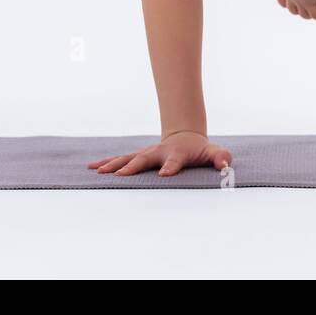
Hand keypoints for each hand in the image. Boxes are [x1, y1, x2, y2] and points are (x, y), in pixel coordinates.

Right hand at [87, 131, 231, 176]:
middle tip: (122, 175)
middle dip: (133, 167)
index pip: (174, 162)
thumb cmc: (200, 151)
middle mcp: (158, 152)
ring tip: (99, 171)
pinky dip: (106, 163)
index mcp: (177, 154)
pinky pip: (120, 159)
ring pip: (128, 158)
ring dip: (114, 165)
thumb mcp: (214, 153)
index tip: (164, 175)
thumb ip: (221, 158)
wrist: (185, 139)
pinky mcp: (137, 157)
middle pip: (144, 159)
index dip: (170, 168)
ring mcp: (146, 154)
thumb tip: (224, 166)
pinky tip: (91, 168)